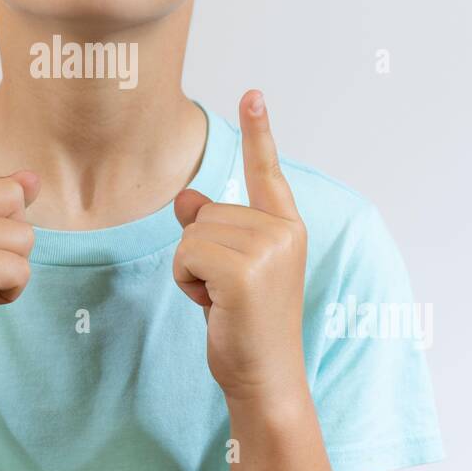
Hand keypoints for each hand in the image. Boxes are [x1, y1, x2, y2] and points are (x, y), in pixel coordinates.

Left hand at [172, 91, 308, 404]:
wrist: (263, 377)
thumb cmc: (244, 322)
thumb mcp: (227, 268)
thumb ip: (211, 229)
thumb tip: (185, 198)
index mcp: (286, 226)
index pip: (265, 171)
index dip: (258, 131)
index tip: (252, 93)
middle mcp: (283, 231)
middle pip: (205, 213)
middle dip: (200, 253)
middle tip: (227, 292)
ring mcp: (267, 249)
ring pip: (192, 234)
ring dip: (192, 271)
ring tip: (223, 300)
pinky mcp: (244, 271)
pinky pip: (186, 255)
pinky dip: (188, 283)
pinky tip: (215, 306)